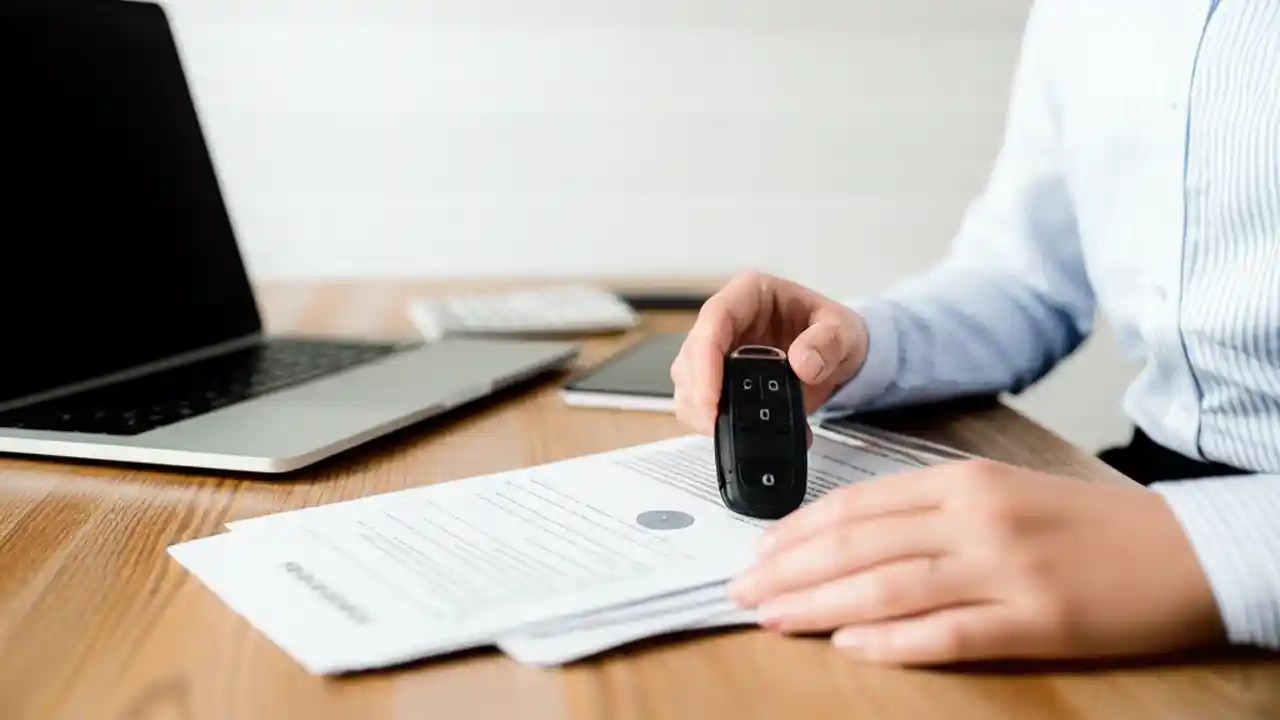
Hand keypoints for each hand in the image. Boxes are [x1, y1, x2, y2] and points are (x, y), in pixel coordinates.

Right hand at [670, 271, 868, 433]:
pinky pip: (698, 400)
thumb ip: (828, 343)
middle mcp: (727, 319)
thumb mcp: (844, 332)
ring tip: (732, 431)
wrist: (838, 356)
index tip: (711, 397)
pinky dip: (711, 421)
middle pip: (692, 354)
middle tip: (718, 425)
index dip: (705, 360)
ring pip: (688, 380)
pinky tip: (734, 431)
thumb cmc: (835, 333)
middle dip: (700, 394)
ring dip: (701, 409)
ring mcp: (719, 350)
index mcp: (751, 294)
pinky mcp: (718, 378)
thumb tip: (803, 363)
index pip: (715, 319)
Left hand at [727, 459, 1224, 664]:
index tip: (758, 551)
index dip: (799, 530)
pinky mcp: (1035, 619)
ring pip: (888, 585)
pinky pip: (948, 632)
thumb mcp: (1001, 492)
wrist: (1180, 548)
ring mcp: (1005, 568)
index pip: (858, 503)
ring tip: (774, 618)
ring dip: (820, 603)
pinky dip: (893, 641)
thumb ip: (930, 509)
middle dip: (790, 569)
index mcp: (964, 481)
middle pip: (860, 543)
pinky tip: (850, 645)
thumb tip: (851, 539)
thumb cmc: (1083, 523)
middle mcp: (976, 518)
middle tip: (742, 590)